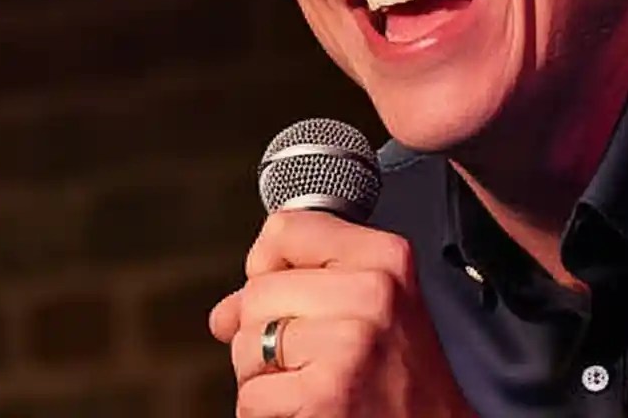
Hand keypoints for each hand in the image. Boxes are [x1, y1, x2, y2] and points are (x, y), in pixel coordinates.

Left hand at [209, 211, 474, 417]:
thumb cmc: (402, 377)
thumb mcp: (377, 308)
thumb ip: (304, 288)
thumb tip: (225, 313)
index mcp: (385, 258)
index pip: (285, 229)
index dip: (269, 266)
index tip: (290, 296)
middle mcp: (373, 292)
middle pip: (257, 290)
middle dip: (264, 330)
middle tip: (311, 356)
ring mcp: (350, 344)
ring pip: (245, 342)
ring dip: (263, 375)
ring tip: (312, 382)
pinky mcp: (326, 394)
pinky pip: (252, 395)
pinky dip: (267, 413)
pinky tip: (309, 408)